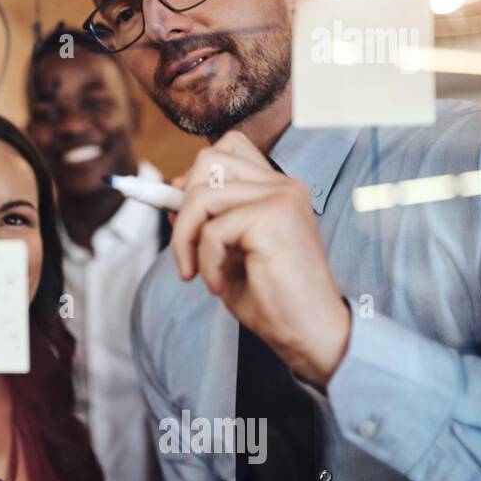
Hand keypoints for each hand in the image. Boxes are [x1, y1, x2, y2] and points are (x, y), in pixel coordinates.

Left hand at [168, 131, 350, 385]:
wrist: (311, 333)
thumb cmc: (272, 298)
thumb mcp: (228, 250)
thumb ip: (206, 218)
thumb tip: (169, 193)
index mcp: (277, 188)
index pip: (229, 147)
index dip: (195, 174)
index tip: (183, 214)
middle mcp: (283, 184)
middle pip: (209, 160)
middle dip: (184, 206)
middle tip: (186, 250)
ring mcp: (281, 196)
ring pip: (202, 194)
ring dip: (185, 238)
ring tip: (197, 272)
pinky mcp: (273, 217)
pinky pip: (212, 229)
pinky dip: (205, 261)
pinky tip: (220, 285)